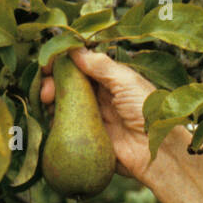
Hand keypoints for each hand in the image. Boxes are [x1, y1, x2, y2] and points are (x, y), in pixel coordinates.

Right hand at [40, 47, 174, 185]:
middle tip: (46, 88)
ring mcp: (94, 117)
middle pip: (70, 84)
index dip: (64, 63)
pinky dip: (55, 121)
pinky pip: (68, 126)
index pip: (82, 66)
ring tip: (46, 100)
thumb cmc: (147, 111)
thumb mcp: (126, 81)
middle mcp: (102, 97)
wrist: (156, 151)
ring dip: (52, 100)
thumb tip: (75, 50)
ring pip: (66, 104)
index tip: (47, 63)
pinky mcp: (90, 137)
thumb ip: (101, 65)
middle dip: (54, 82)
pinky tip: (49, 118)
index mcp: (112, 80)